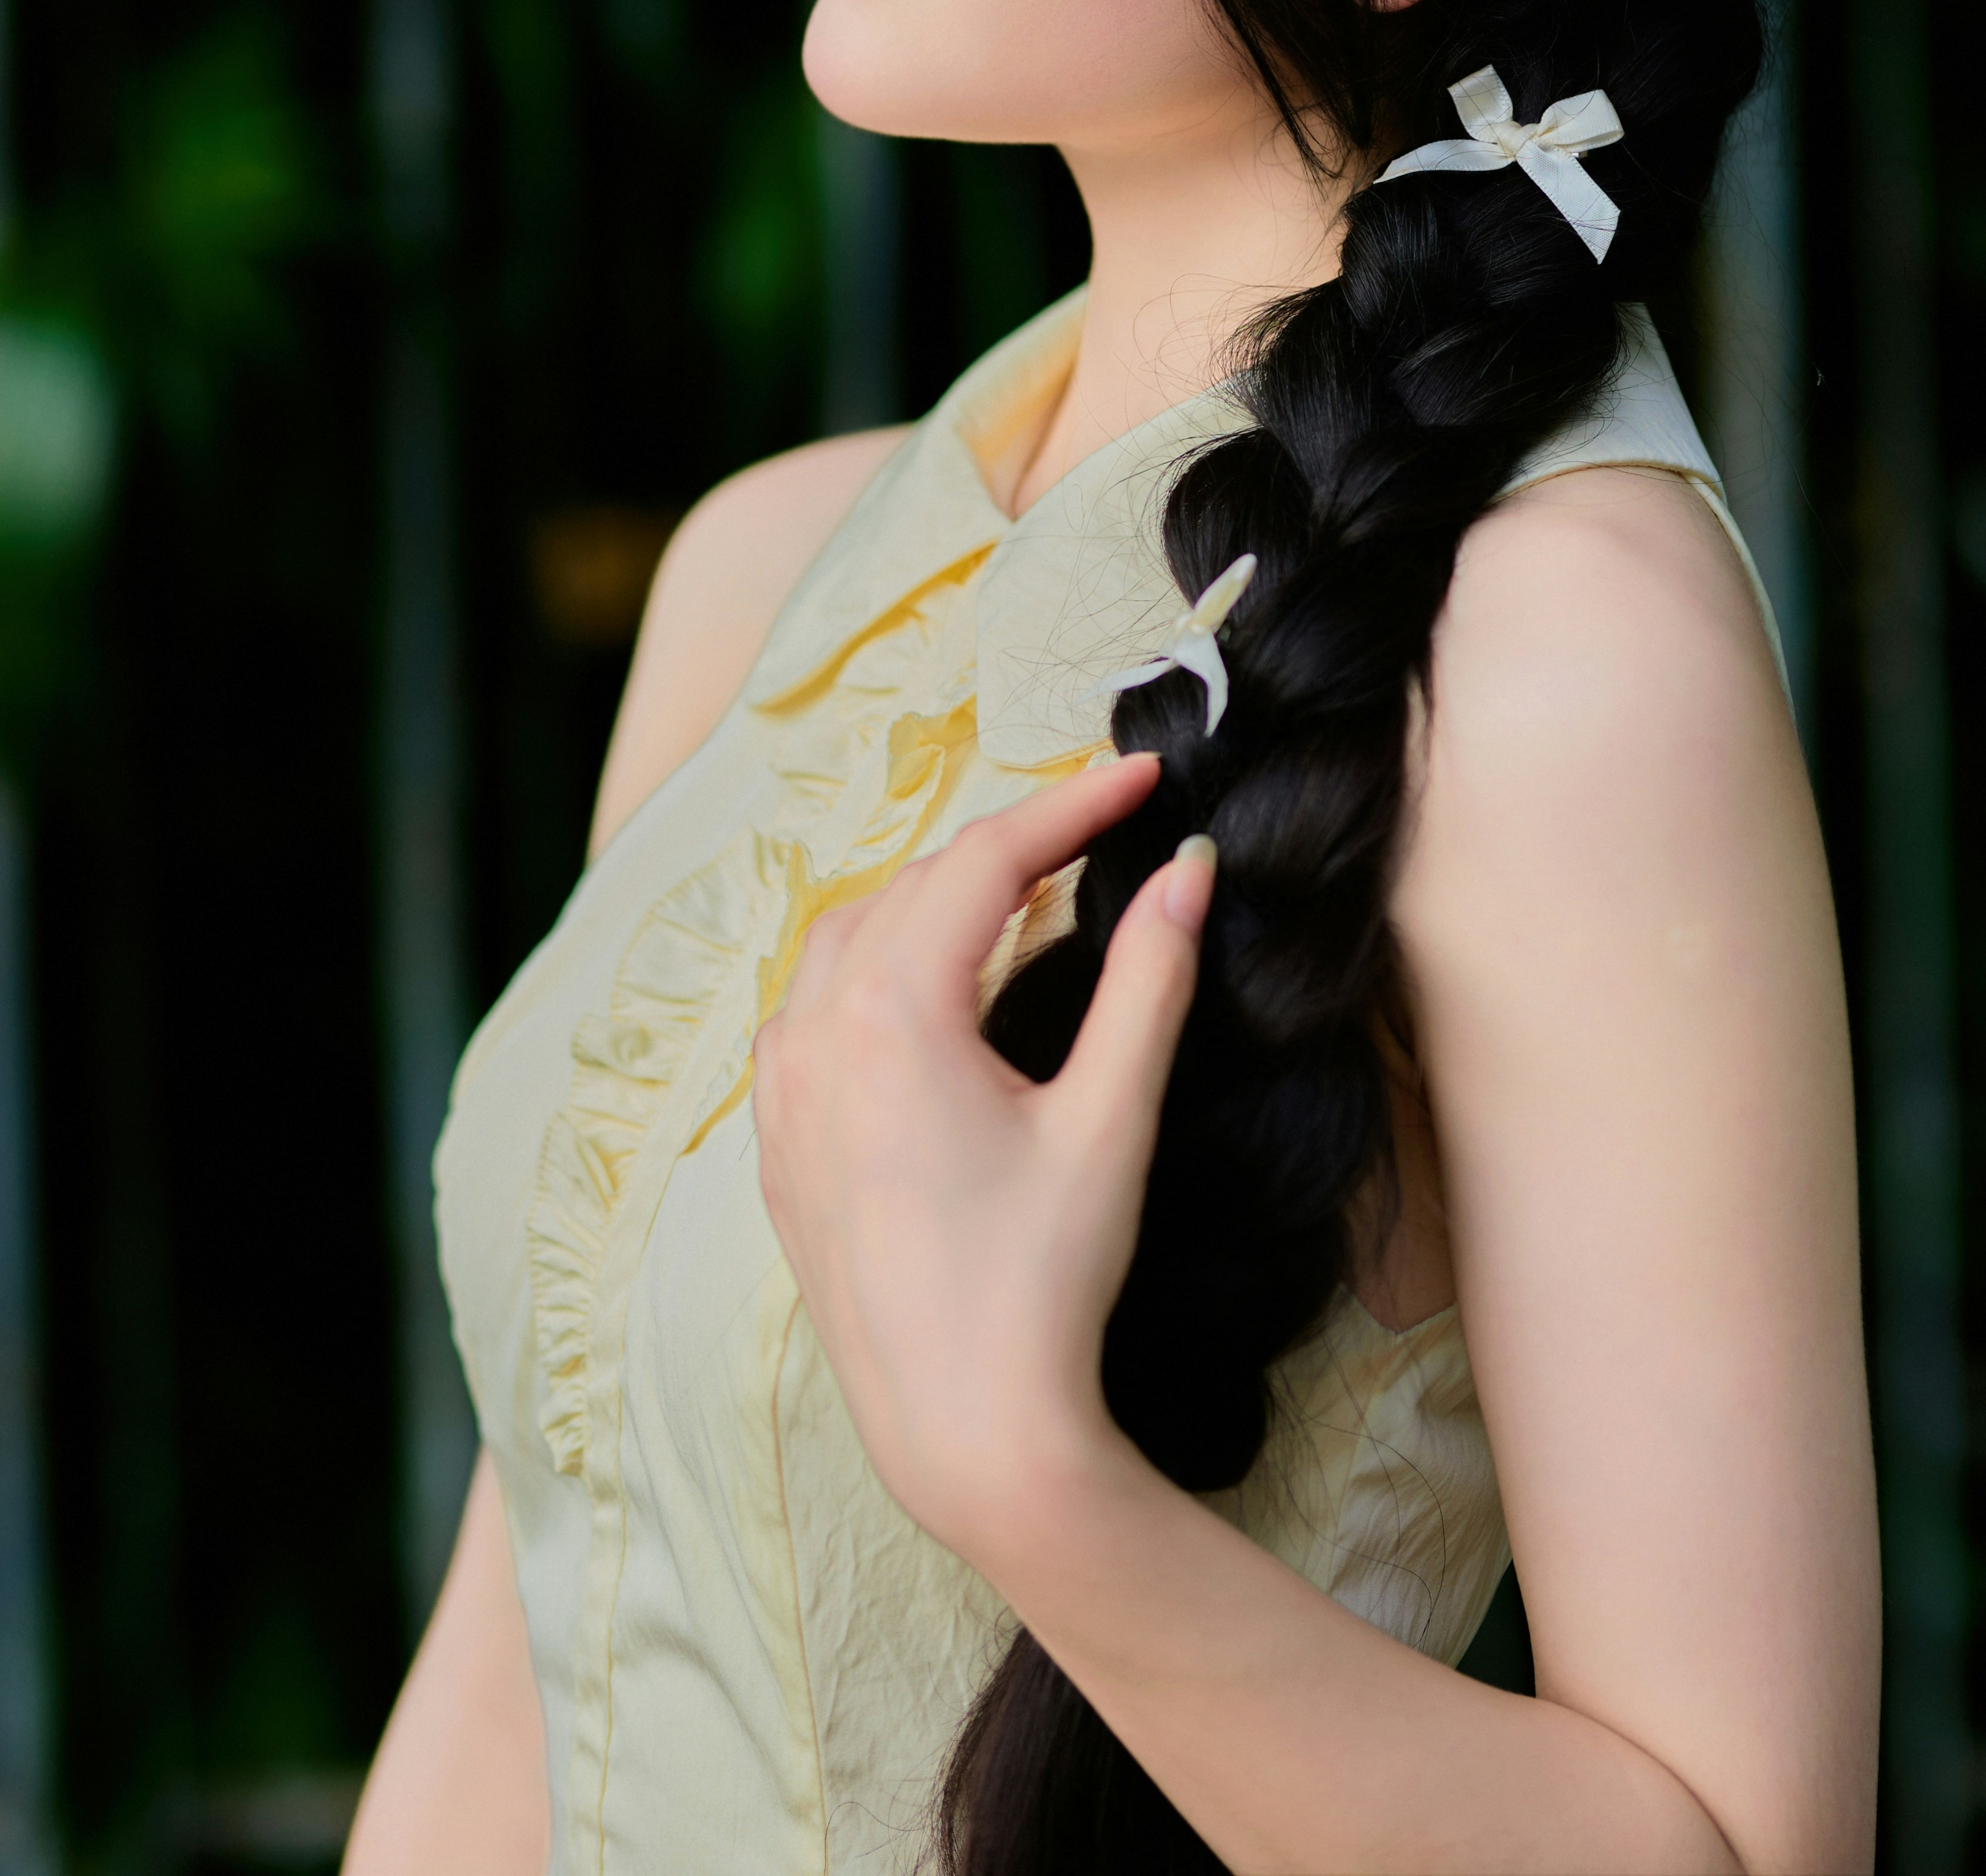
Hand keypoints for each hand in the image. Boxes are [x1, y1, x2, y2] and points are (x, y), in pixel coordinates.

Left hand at [753, 754, 1215, 1571]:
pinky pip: (810, 1011)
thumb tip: (1189, 869)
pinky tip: (930, 987)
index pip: (987, 858)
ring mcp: (783, 1092)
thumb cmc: (1042, 1281)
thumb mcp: (1108, 1119)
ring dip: (931, 900)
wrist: (967, 1434)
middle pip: (916, 887)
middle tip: (1098, 828)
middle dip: (1009, 847)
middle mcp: (814, 1035)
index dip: (1072, 805)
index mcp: (891, 1012)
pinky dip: (872, 969)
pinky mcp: (779, 1146)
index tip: (1144, 778)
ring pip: (849, 938)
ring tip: (1021, 892)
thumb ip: (1148, 979)